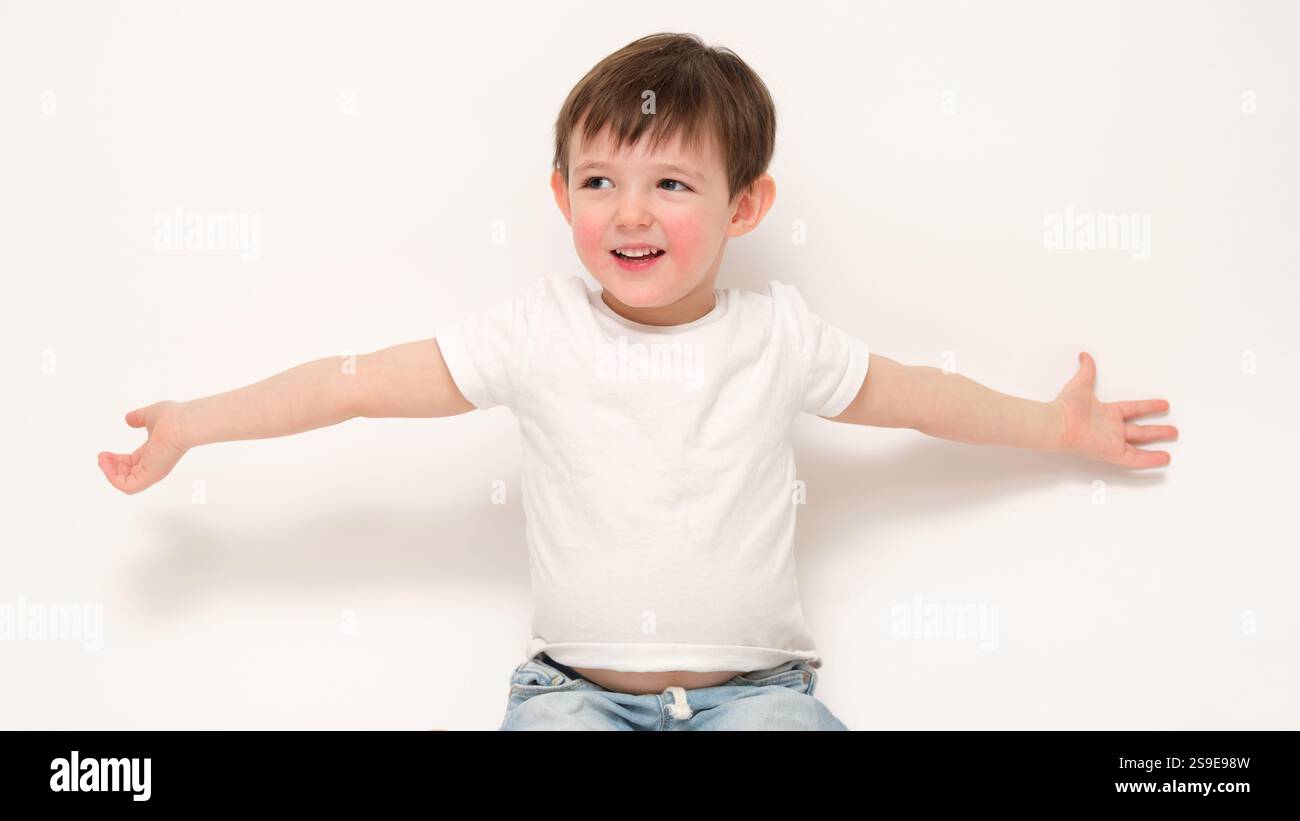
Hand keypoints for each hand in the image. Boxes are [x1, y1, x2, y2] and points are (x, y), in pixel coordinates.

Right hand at [98, 400, 189, 493]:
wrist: (181, 423)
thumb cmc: (172, 418)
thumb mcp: (149, 416)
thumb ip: (138, 418)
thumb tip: (128, 419)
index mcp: (152, 453)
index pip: (130, 463)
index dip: (115, 460)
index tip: (104, 453)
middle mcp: (152, 465)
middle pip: (125, 474)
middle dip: (110, 467)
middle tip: (101, 457)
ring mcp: (151, 472)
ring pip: (124, 483)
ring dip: (109, 473)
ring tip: (102, 460)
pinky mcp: (149, 476)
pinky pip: (126, 486)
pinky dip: (113, 478)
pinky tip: (106, 464)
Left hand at [1051, 352, 1177, 468]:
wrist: (1058, 423)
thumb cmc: (1066, 406)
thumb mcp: (1081, 384)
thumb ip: (1086, 370)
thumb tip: (1084, 356)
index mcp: (1107, 413)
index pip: (1133, 409)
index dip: (1148, 406)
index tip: (1163, 404)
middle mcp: (1111, 429)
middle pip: (1140, 430)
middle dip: (1157, 430)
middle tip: (1173, 430)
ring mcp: (1113, 442)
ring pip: (1140, 444)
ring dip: (1157, 443)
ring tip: (1172, 442)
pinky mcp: (1113, 453)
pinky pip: (1135, 459)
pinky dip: (1150, 459)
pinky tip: (1164, 459)